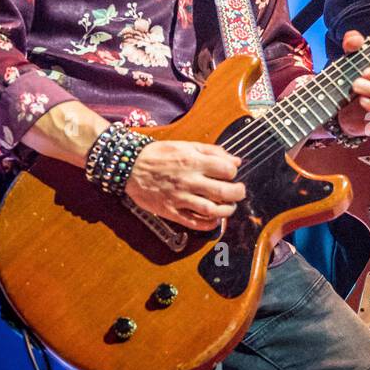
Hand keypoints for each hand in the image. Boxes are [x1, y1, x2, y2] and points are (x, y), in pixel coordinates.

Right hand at [126, 141, 244, 230]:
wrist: (130, 166)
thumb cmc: (159, 154)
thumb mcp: (186, 145)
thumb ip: (212, 152)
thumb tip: (236, 161)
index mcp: (194, 162)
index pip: (227, 170)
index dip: (233, 173)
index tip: (230, 174)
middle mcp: (189, 181)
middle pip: (224, 192)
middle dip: (238, 194)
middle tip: (239, 192)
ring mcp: (180, 198)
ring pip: (212, 210)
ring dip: (226, 211)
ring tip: (229, 207)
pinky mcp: (170, 211)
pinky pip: (194, 222)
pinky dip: (209, 224)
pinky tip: (214, 220)